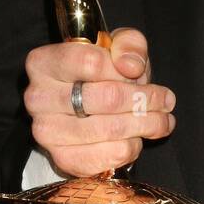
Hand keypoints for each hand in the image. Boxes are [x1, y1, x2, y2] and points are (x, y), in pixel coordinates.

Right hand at [24, 27, 175, 176]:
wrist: (86, 107)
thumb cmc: (103, 71)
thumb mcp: (116, 45)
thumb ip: (128, 44)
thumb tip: (130, 66)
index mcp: (43, 63)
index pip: (90, 62)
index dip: (122, 69)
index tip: (140, 73)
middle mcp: (37, 98)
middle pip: (105, 98)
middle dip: (145, 99)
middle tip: (166, 100)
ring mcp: (47, 132)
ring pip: (111, 129)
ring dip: (147, 124)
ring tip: (162, 119)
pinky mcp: (63, 159)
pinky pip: (109, 156)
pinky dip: (132, 147)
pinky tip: (138, 137)